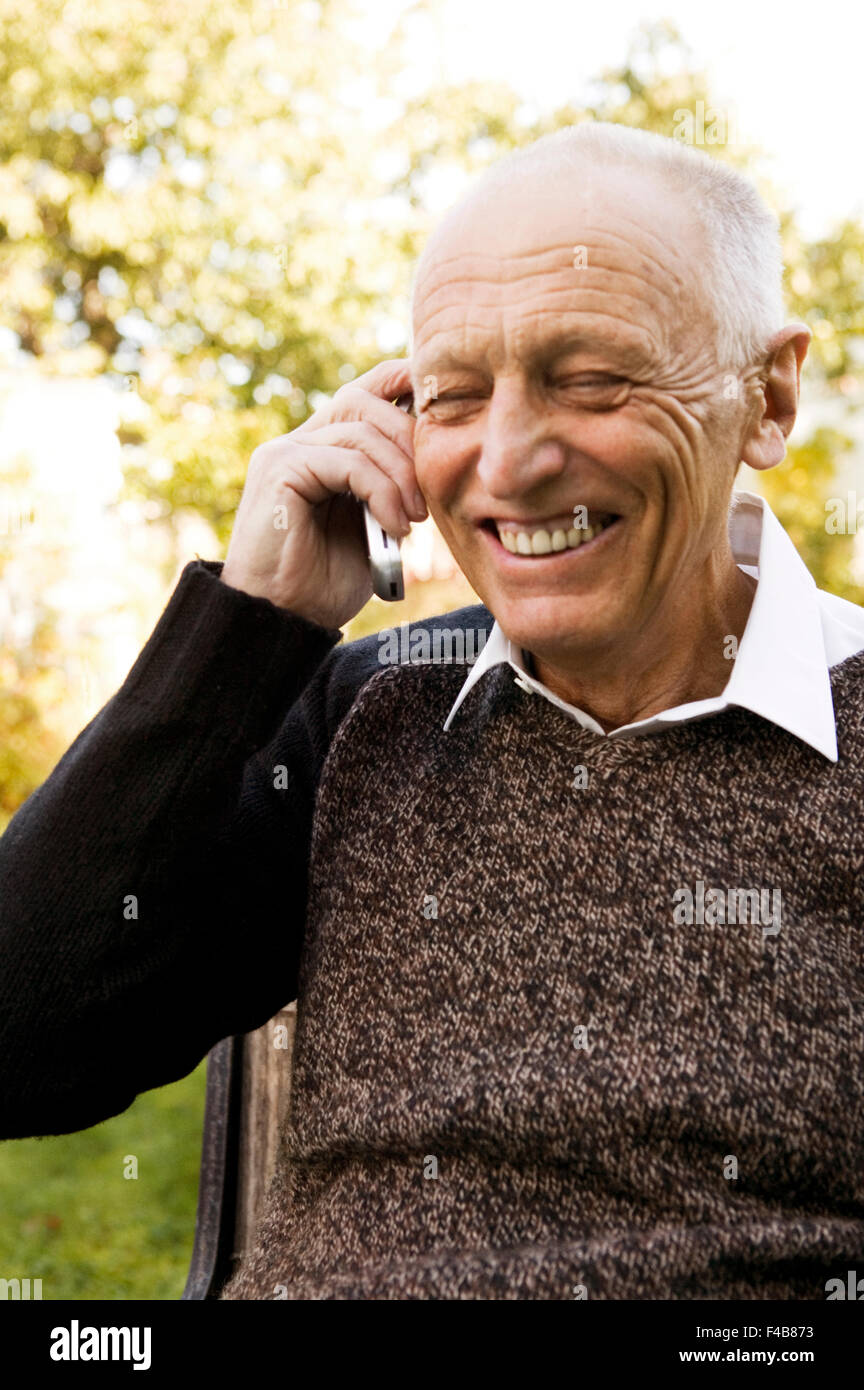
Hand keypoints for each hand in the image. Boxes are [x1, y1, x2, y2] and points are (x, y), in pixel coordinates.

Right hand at [220, 359, 425, 627]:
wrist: (284, 620)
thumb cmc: (325, 583)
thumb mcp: (375, 528)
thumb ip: (393, 487)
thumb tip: (433, 459)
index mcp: (322, 448)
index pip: (364, 391)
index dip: (404, 384)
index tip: (446, 416)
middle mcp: (300, 441)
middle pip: (365, 401)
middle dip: (409, 441)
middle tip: (429, 496)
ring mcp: (286, 451)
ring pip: (360, 431)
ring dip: (400, 476)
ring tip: (414, 520)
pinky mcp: (280, 469)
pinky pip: (347, 461)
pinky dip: (380, 492)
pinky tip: (393, 528)